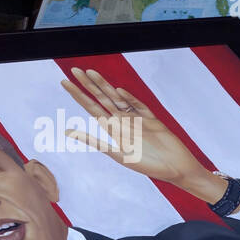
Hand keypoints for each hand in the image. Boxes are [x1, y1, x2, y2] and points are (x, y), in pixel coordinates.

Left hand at [59, 67, 227, 203]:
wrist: (175, 169)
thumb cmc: (148, 165)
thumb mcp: (118, 154)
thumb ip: (94, 142)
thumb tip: (67, 132)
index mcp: (113, 130)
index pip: (91, 108)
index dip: (78, 95)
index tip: (64, 83)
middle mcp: (123, 121)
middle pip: (102, 99)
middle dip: (88, 85)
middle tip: (73, 71)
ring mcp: (137, 118)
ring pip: (118, 98)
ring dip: (104, 86)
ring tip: (90, 73)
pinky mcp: (152, 119)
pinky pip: (138, 106)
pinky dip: (129, 99)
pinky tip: (118, 91)